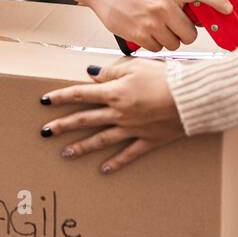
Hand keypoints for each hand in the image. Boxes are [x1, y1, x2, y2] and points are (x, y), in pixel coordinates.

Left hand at [39, 59, 187, 172]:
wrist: (193, 98)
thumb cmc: (167, 77)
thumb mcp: (137, 66)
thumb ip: (112, 70)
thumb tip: (92, 75)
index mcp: (115, 92)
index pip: (81, 94)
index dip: (61, 97)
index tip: (44, 101)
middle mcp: (119, 113)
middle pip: (85, 119)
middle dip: (63, 126)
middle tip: (45, 133)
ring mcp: (133, 129)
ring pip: (101, 139)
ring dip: (81, 147)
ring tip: (65, 153)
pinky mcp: (148, 140)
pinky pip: (128, 154)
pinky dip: (116, 163)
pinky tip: (103, 170)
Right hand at [49, 0, 231, 51]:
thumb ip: (177, 1)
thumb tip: (198, 19)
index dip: (217, 0)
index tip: (228, 8)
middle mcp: (162, 6)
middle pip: (189, 35)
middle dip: (185, 34)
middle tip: (175, 28)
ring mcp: (150, 22)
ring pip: (173, 45)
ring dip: (168, 40)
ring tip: (155, 27)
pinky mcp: (137, 35)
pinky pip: (156, 49)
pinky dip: (153, 44)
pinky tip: (144, 32)